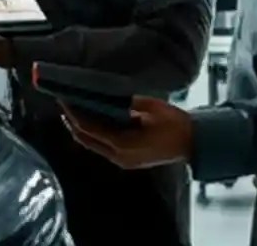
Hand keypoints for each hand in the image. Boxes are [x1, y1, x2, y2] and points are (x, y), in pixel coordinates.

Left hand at [60, 95, 192, 168]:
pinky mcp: (126, 159)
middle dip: (71, 122)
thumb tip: (103, 97)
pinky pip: (102, 146)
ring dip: (81, 128)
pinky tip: (90, 119)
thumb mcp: (149, 107)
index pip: (89, 129)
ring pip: (92, 144)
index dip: (74, 114)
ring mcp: (123, 160)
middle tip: (63, 102)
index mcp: (124, 145)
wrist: (194, 142)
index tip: (64, 99)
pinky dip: (93, 133)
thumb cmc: (174, 123)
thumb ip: (125, 104)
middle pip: (85, 140)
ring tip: (72, 109)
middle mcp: (119, 156)